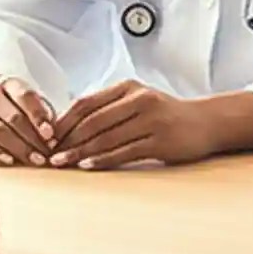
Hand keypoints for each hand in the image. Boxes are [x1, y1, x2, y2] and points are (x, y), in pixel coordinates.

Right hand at [0, 76, 55, 167]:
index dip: (39, 116)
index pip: (25, 96)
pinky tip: (8, 160)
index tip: (50, 134)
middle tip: (47, 153)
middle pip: (13, 118)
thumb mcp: (24, 98)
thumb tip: (51, 135)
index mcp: (7, 83)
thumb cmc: (8, 101)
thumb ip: (39, 111)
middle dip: (32, 138)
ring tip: (34, 160)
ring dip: (18, 149)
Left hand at [49, 80, 215, 170]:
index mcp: (128, 87)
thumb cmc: (166, 113)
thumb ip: (109, 107)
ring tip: (62, 163)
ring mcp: (151, 120)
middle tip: (49, 154)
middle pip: (93, 121)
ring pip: (107, 137)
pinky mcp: (160, 140)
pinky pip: (124, 151)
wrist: (206, 122)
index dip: (64, 120)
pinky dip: (103, 160)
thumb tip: (69, 123)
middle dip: (68, 139)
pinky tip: (88, 166)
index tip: (47, 136)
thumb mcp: (138, 100)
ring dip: (80, 152)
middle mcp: (139, 100)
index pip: (87, 103)